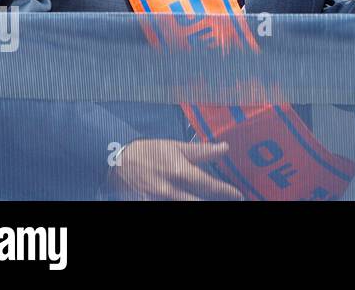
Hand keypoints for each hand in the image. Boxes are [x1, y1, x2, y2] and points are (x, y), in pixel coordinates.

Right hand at [109, 140, 242, 199]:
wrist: (116, 160)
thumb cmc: (150, 151)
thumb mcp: (177, 147)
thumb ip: (202, 151)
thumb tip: (225, 147)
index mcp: (179, 171)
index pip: (207, 184)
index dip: (225, 191)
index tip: (238, 195)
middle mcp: (169, 189)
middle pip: (195, 201)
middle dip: (212, 202)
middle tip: (229, 200)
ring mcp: (156, 199)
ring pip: (181, 204)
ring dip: (194, 201)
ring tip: (205, 199)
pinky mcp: (144, 204)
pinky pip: (162, 206)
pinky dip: (173, 203)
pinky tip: (180, 200)